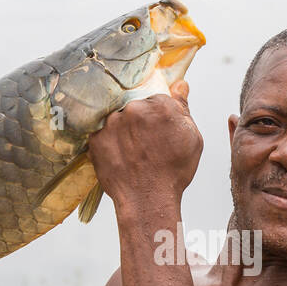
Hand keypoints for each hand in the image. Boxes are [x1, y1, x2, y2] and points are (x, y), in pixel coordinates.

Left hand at [88, 79, 201, 214]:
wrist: (147, 200)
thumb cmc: (173, 173)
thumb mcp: (192, 139)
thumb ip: (184, 109)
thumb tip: (180, 85)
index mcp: (160, 105)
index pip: (157, 97)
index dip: (158, 115)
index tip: (158, 129)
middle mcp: (133, 109)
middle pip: (136, 105)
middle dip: (140, 120)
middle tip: (145, 143)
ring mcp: (111, 123)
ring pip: (117, 118)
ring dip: (123, 130)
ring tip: (132, 152)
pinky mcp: (95, 138)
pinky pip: (102, 132)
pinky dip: (110, 142)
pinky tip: (121, 156)